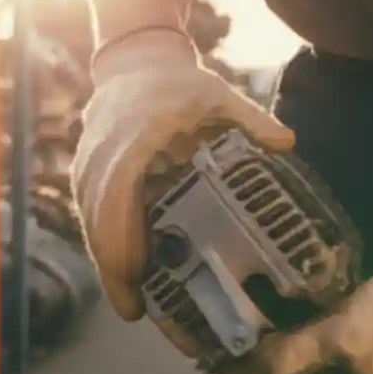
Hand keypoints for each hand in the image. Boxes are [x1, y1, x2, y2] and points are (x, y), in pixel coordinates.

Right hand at [71, 29, 295, 320]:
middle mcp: (104, 151)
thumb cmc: (179, 84)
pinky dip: (103, 245)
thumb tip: (288, 143)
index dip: (120, 235)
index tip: (134, 273)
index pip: (117, 189)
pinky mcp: (84, 170)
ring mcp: (88, 161)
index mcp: (136, 134)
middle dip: (112, 265)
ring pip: (88, 219)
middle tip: (134, 310)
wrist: (134, 62)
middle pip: (98, 216)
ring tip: (131, 303)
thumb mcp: (218, 93)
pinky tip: (122, 274)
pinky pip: (88, 213)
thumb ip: (250, 119)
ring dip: (106, 262)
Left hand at [218, 235, 372, 373]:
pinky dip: (291, 342)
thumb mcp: (338, 336)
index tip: (225, 360)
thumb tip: (242, 369)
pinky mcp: (355, 350)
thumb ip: (290, 357)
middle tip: (232, 341)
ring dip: (272, 358)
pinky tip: (277, 316)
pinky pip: (311, 357)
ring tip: (249, 327)